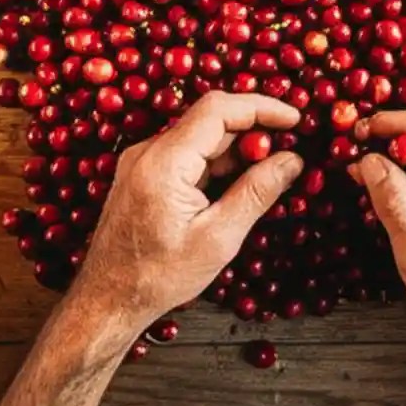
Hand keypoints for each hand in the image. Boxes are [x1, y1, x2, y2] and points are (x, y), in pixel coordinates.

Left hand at [68, 92, 303, 344]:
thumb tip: (292, 160)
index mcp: (164, 163)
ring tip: (273, 168)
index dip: (262, 107)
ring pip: (200, 136)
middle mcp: (148, 152)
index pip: (218, 110)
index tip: (296, 119)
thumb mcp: (218, 238)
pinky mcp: (143, 174)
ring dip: (239, 146)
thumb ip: (256, 193)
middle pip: (210, 119)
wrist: (108, 298)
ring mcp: (142, 161)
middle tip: (291, 147)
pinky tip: (241, 181)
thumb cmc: (160, 276)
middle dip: (255, 127)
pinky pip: (188, 153)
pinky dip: (219, 160)